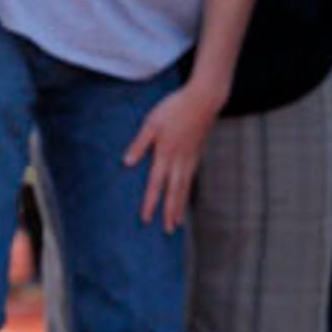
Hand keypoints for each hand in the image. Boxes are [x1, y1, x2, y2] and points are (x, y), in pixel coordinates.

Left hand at [122, 83, 223, 232]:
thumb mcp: (151, 122)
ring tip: (178, 223)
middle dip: (170, 213)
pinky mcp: (197, 154)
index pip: (155, 184)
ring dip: (180, 206)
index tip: (146, 220)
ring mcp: (191, 158)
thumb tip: (127, 163)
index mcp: (166, 153)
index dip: (150, 203)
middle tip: (168, 232)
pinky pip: (191, 179)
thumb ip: (140, 143)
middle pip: (174, 192)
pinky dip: (187, 193)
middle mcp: (180, 160)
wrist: (204, 99)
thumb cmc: (174, 108)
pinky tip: (184, 198)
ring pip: (185, 188)